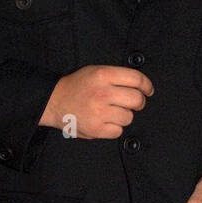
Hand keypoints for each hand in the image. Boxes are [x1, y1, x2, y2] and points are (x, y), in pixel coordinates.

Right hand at [38, 65, 153, 138]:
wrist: (53, 102)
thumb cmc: (77, 86)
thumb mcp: (96, 71)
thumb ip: (117, 76)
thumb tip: (142, 86)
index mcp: (103, 75)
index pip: (136, 79)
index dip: (147, 86)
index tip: (148, 90)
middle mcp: (102, 93)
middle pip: (137, 100)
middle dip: (138, 102)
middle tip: (132, 103)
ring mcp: (99, 112)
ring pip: (129, 117)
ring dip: (124, 116)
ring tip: (111, 112)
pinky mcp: (96, 129)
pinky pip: (118, 131)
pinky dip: (114, 128)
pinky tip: (104, 121)